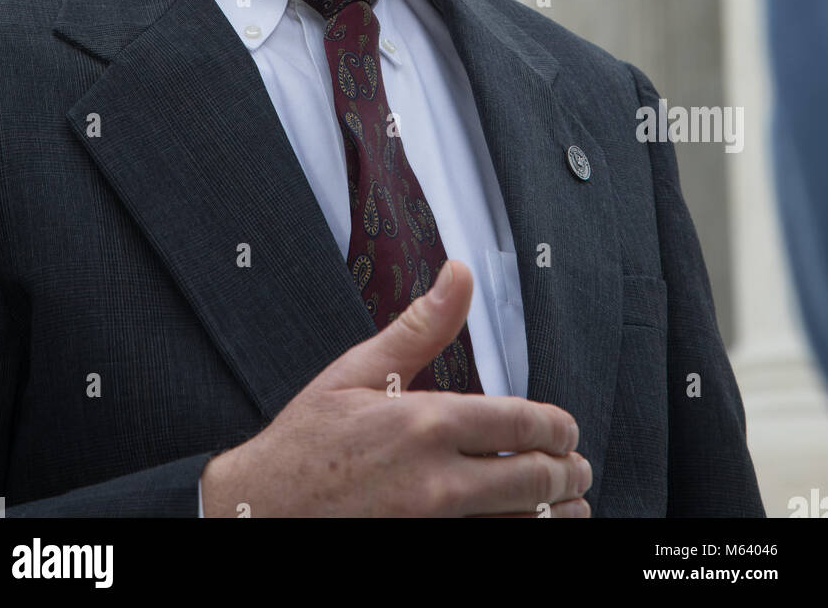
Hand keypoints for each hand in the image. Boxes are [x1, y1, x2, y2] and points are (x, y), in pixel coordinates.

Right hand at [200, 259, 591, 516]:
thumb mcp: (355, 374)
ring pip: (528, 528)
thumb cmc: (306, 444)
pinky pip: (498, 553)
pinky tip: (527, 531)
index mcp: (426, 424)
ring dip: (559, 517)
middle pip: (536, 480)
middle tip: (577, 469)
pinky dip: (523, 541)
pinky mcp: (430, 561)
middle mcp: (439, 485)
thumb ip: (420, 327)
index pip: (523, 423)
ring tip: (568, 507)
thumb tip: (460, 272)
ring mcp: (437, 534)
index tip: (565, 431)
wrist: (257, 516)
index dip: (557, 428)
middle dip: (567, 473)